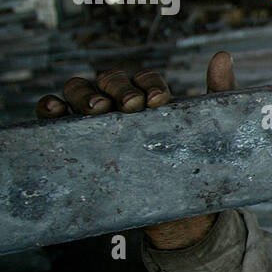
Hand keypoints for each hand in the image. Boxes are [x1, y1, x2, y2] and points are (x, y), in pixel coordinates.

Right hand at [36, 52, 238, 249]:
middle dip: (116, 87)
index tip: (159, 101)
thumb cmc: (193, 167)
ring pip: (78, 92)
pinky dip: (49, 107)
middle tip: (130, 106)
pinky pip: (53, 117)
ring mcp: (93, 123)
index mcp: (150, 99)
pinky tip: (56, 111)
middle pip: (108, 80)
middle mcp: (119, 106)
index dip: (149, 84)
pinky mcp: (74, 143)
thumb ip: (219, 92)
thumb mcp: (210, 132)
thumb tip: (222, 55)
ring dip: (84, 94)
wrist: (179, 217)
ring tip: (99, 110)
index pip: (144, 79)